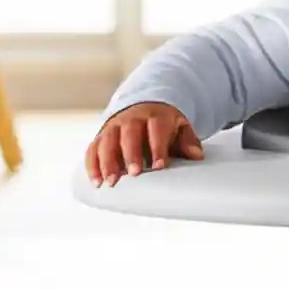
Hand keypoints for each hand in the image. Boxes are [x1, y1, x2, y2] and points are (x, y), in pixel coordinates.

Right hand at [87, 102, 203, 186]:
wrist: (144, 108)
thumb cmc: (164, 125)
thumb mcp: (180, 127)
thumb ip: (188, 141)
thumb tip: (196, 156)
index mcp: (155, 116)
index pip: (156, 130)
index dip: (157, 147)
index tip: (159, 166)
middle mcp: (131, 118)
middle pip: (129, 134)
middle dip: (130, 154)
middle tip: (134, 174)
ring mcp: (114, 127)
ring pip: (107, 141)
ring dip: (107, 162)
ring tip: (111, 181)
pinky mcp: (102, 136)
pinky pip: (93, 148)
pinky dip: (92, 165)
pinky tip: (96, 181)